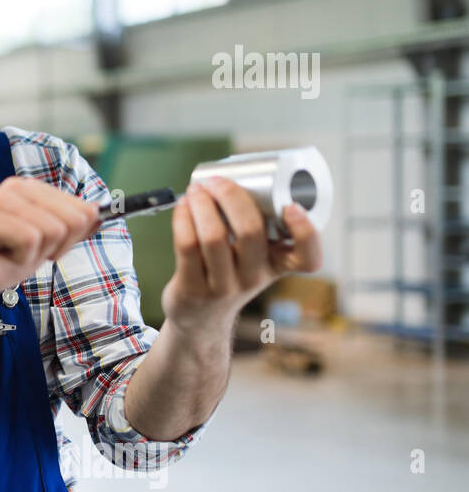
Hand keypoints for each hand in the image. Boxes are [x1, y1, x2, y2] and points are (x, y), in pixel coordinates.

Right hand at [0, 176, 100, 308]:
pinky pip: (28, 239)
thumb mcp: (44, 245)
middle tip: (25, 253)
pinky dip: (20, 258)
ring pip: (51, 231)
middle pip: (71, 221)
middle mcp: (15, 187)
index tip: (47, 249)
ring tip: (9, 253)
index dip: (72, 240)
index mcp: (31, 188)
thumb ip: (72, 229)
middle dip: (55, 247)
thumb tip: (101, 214)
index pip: (84, 211)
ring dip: (34, 255)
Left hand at [161, 176, 322, 333]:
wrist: (200, 317)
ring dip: (202, 204)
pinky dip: (183, 219)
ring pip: (213, 237)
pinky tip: (183, 206)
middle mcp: (254, 277)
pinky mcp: (192, 288)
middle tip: (217, 181)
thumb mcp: (256, 258)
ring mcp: (223, 286)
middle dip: (231, 196)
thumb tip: (242, 173)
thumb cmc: (232, 274)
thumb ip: (259, 226)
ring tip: (196, 189)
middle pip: (250, 232)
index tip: (291, 206)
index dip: (305, 232)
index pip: (308, 258)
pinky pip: (187, 246)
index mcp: (277, 266)